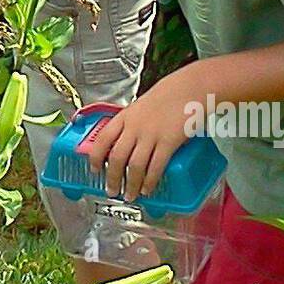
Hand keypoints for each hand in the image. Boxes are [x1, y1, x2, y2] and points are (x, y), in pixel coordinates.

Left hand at [88, 79, 192, 201]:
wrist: (191, 88)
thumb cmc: (169, 96)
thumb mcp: (142, 106)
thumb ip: (132, 123)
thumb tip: (126, 143)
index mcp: (125, 116)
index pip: (103, 139)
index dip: (95, 157)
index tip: (93, 169)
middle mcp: (134, 126)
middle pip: (116, 157)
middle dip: (112, 178)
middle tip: (112, 191)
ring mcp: (151, 134)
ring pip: (134, 166)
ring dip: (131, 185)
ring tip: (130, 196)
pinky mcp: (168, 142)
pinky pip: (155, 167)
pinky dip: (150, 181)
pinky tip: (148, 189)